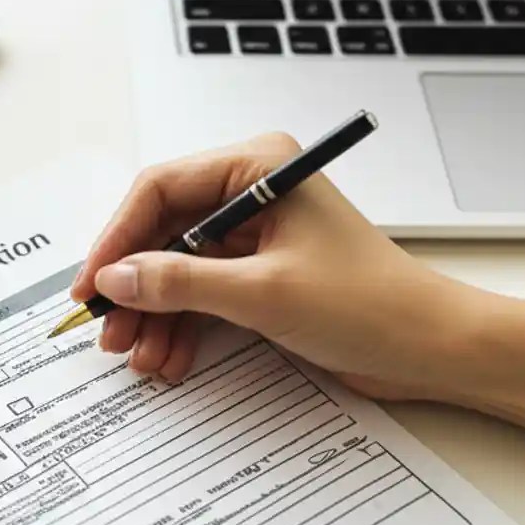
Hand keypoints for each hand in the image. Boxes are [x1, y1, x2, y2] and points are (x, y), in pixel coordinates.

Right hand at [72, 132, 472, 399]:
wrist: (431, 347)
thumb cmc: (371, 303)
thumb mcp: (263, 293)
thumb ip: (182, 282)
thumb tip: (118, 278)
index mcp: (258, 167)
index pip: (160, 189)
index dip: (118, 238)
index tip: (93, 283)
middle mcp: (252, 192)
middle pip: (162, 231)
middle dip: (134, 285)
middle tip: (109, 329)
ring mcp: (255, 234)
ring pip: (177, 268)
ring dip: (153, 313)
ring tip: (137, 354)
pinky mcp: (260, 272)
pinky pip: (200, 292)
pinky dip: (181, 324)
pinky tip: (169, 356)